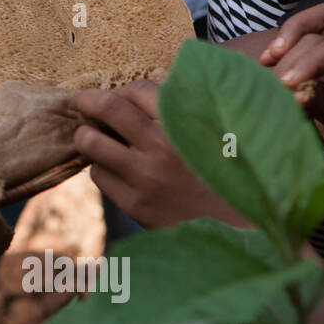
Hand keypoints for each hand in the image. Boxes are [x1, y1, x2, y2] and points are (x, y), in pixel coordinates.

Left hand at [73, 80, 247, 229]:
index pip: (138, 89)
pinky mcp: (135, 205)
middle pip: (107, 108)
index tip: (117, 96)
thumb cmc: (228, 179)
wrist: (237, 233)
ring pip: (91, 143)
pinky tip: (115, 169)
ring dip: (89, 137)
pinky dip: (103, 168)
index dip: (122, 91)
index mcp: (189, 125)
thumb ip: (183, 112)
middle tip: (85, 102)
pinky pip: (100, 176)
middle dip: (89, 101)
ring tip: (94, 138)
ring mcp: (145, 178)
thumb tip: (138, 95)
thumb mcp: (218, 137)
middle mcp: (163, 148)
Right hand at [260, 3, 323, 162]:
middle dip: (293, 58)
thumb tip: (289, 90)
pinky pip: (298, 54)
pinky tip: (265, 68)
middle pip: (316, 36)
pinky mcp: (322, 73)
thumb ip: (323, 103)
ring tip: (270, 81)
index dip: (308, 61)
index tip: (287, 84)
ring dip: (283, 55)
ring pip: (304, 37)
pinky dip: (281, 59)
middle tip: (278, 87)